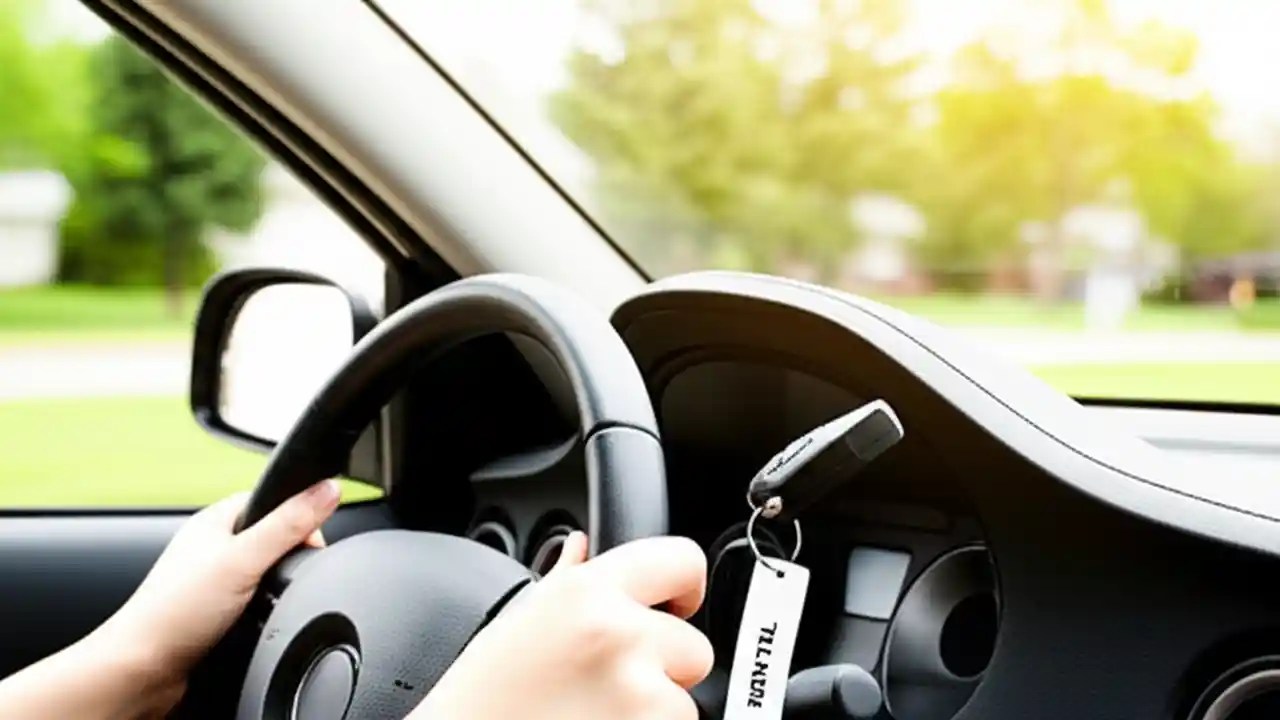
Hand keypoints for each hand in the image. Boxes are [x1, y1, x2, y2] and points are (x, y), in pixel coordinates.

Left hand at [0, 481, 341, 719]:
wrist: (142, 671)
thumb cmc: (174, 613)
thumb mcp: (244, 559)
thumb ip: (289, 524)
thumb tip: (329, 489)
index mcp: (215, 519)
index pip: (275, 499)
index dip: (301, 517)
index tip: (311, 544)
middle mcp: (213, 546)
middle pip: (276, 538)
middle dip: (290, 559)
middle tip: (283, 580)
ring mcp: (214, 580)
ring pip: (268, 573)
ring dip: (276, 589)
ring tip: (265, 604)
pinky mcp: (216, 611)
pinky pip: (258, 601)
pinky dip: (265, 611)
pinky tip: (258, 621)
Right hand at [413, 532, 713, 719]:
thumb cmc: (482, 699)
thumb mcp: (517, 624)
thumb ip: (565, 580)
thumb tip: (581, 545)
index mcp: (586, 593)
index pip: (682, 560)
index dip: (686, 586)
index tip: (678, 606)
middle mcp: (618, 634)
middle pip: (695, 647)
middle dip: (665, 669)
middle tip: (610, 684)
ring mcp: (639, 693)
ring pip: (684, 702)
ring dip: (654, 712)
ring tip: (594, 713)